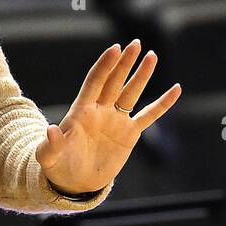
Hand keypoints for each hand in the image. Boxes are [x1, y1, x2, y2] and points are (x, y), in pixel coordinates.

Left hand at [35, 40, 181, 194]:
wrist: (75, 182)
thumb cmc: (58, 165)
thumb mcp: (49, 155)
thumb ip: (51, 143)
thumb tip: (50, 130)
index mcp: (81, 110)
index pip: (95, 81)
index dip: (105, 65)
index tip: (115, 48)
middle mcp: (100, 110)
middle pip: (115, 81)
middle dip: (125, 62)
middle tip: (136, 43)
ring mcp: (116, 120)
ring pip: (132, 93)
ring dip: (142, 75)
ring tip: (152, 55)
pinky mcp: (129, 134)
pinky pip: (149, 115)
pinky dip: (162, 103)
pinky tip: (176, 89)